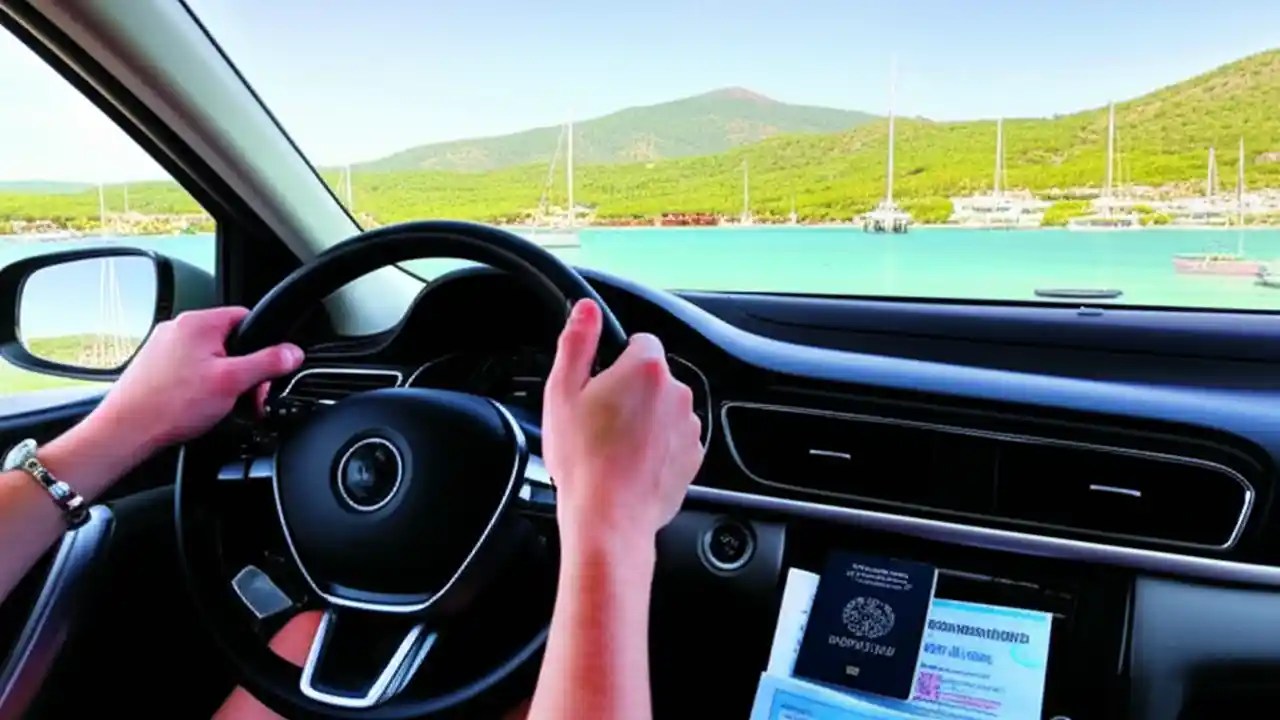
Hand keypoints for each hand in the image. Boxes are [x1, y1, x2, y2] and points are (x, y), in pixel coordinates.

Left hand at [90, 306, 303, 453]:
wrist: (126, 430)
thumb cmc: (169, 405)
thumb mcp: (232, 382)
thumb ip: (267, 363)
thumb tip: (292, 352)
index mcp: (197, 322)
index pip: (246, 317)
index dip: (263, 344)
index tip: (266, 368)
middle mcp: (177, 328)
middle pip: (229, 340)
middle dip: (242, 369)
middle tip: (243, 395)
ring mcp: (162, 347)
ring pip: (209, 357)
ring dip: (221, 379)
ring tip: (217, 404)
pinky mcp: (154, 366)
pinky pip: (189, 369)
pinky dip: (199, 386)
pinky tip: (196, 406)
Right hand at [542, 299, 703, 545]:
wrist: (609, 517)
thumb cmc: (584, 460)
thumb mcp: (563, 392)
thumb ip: (577, 342)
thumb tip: (586, 309)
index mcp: (646, 369)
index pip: (639, 342)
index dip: (615, 361)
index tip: (598, 384)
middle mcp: (676, 393)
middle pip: (652, 377)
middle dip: (630, 391)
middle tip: (599, 419)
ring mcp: (688, 427)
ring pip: (663, 409)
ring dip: (644, 420)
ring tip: (613, 446)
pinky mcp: (692, 457)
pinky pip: (672, 440)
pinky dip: (655, 448)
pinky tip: (629, 464)